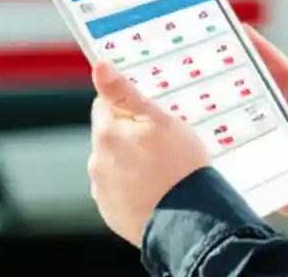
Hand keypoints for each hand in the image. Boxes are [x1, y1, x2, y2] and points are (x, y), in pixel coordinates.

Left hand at [88, 60, 210, 244]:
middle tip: (162, 144)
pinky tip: (156, 190)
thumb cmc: (180, 166)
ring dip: (131, 163)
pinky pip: (119, 191)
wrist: (191, 221)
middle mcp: (97, 162)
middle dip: (130, 136)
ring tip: (162, 171)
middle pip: (110, 136)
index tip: (151, 117)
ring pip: (115, 164)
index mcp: (106, 134)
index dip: (130, 107)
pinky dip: (133, 188)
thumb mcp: (160, 120)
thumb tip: (99, 65)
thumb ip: (125, 92)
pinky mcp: (112, 213)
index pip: (106, 105)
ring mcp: (103, 191)